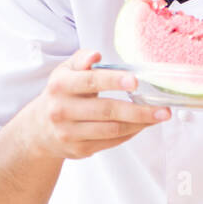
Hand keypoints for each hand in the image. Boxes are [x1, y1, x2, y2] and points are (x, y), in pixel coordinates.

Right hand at [24, 49, 169, 159]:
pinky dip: (131, 133)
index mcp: (61, 85)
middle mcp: (63, 110)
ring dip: (139, 124)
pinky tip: (142, 125)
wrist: (39, 128)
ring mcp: (70, 132)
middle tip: (163, 109)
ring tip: (158, 116)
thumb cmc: (62, 93)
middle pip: (106, 110)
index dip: (112, 80)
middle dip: (138, 110)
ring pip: (112, 129)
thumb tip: (95, 54)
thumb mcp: (66, 72)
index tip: (135, 81)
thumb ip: (81, 60)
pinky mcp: (79, 149)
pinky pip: (111, 141)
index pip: (89, 81)